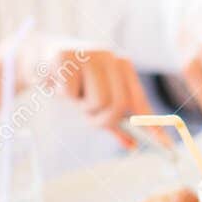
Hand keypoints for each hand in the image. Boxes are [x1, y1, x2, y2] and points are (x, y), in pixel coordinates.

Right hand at [17, 35, 153, 148]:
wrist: (36, 58)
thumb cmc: (72, 82)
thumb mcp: (94, 100)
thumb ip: (113, 120)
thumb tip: (132, 144)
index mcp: (123, 66)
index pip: (139, 101)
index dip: (151, 125)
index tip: (165, 147)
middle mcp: (111, 57)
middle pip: (120, 106)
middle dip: (103, 120)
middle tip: (87, 116)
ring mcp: (90, 54)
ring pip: (97, 102)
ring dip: (81, 107)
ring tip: (72, 93)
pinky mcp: (66, 56)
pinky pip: (71, 94)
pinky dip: (62, 94)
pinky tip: (57, 82)